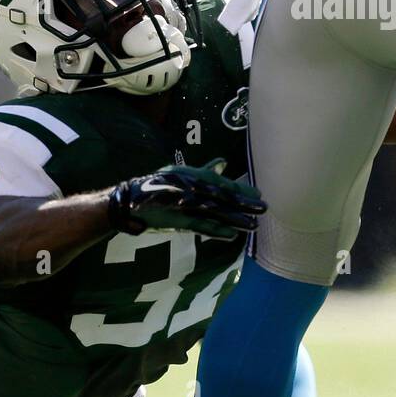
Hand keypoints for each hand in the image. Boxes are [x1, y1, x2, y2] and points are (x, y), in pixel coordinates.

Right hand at [108, 160, 266, 239]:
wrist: (131, 201)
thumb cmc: (159, 185)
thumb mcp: (182, 173)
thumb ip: (204, 170)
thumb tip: (223, 162)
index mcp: (191, 175)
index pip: (221, 183)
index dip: (240, 190)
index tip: (258, 194)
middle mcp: (190, 187)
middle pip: (222, 197)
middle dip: (243, 204)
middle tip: (263, 208)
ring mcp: (184, 204)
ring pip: (215, 212)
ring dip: (235, 219)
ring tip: (253, 225)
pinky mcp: (178, 220)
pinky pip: (201, 226)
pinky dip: (216, 231)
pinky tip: (231, 235)